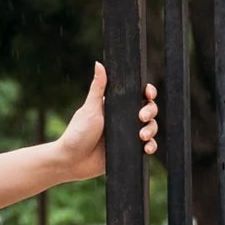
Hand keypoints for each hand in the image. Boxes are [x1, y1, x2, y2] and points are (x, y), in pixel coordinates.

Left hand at [49, 61, 161, 181]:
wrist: (72, 162)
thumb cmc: (77, 133)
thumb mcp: (90, 109)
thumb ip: (98, 88)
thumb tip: (99, 63)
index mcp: (115, 106)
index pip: (137, 95)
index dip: (147, 93)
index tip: (148, 93)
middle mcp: (124, 119)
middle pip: (148, 110)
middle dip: (150, 111)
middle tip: (141, 117)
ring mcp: (128, 135)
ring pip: (150, 127)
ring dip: (151, 130)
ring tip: (142, 136)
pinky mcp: (129, 150)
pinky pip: (147, 146)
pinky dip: (151, 146)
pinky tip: (147, 148)